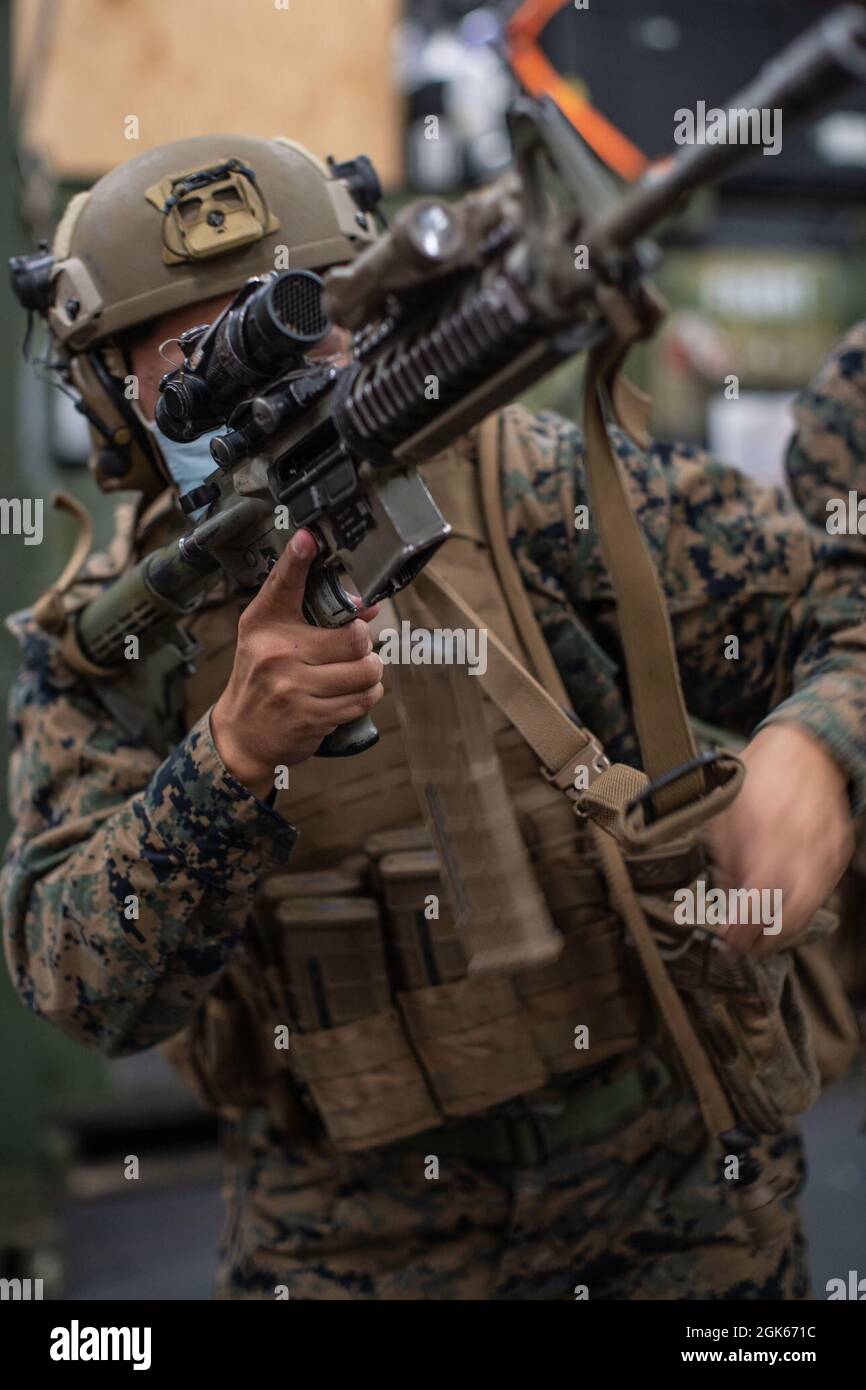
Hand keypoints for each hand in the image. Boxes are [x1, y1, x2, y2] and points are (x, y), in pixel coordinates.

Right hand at [211, 529, 383, 797]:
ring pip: (365, 671)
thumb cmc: (262, 677)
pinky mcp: (310, 716)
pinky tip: (349, 694)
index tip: (308, 537)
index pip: (284, 583)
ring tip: (355, 673)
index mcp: (265, 623)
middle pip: (354, 637)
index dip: (298, 558)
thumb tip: (369, 606)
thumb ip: (312, 615)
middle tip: (355, 650)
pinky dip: (365, 696)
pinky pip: (361, 700)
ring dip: (369, 673)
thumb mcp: (271, 637)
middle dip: (364, 645)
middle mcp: (276, 651)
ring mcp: (292, 686)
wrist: (241, 734)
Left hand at [704, 723, 853, 955]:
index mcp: (768, 827)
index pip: (761, 893)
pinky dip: (801, 907)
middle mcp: (803, 841)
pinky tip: (780, 911)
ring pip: (810, 906)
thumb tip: (725, 897)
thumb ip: (725, 856)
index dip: (745, 924)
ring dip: (783, 929)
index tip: (727, 941)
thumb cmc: (757, 776)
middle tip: (742, 949)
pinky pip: (822, 890)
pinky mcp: (839, 851)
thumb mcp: (724, 810)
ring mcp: (826, 848)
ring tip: (758, 937)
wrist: (806, 748)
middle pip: (793, 910)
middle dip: (766, 938)